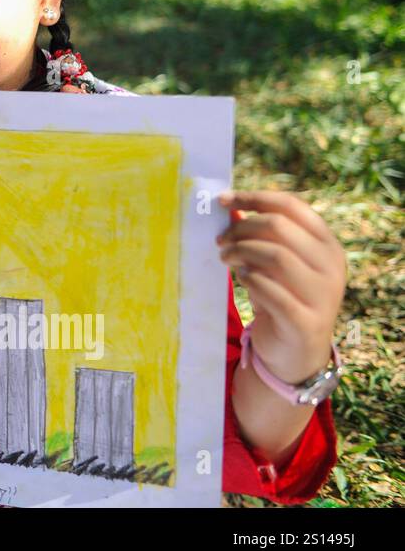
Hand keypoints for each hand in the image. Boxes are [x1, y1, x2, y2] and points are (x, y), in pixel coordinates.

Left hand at [217, 190, 346, 383]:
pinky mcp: (306, 322)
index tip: (222, 200)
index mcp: (327, 244)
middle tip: (220, 240)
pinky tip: (241, 279)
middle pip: (280, 227)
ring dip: (242, 252)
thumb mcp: (273, 263)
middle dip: (241, 228)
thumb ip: (258, 235)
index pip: (292, 206)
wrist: (296, 352)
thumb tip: (228, 206)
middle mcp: (331, 267)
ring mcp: (323, 295)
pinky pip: (271, 291)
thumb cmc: (281, 297)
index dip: (254, 198)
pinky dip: (250, 280)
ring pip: (277, 256)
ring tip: (225, 258)